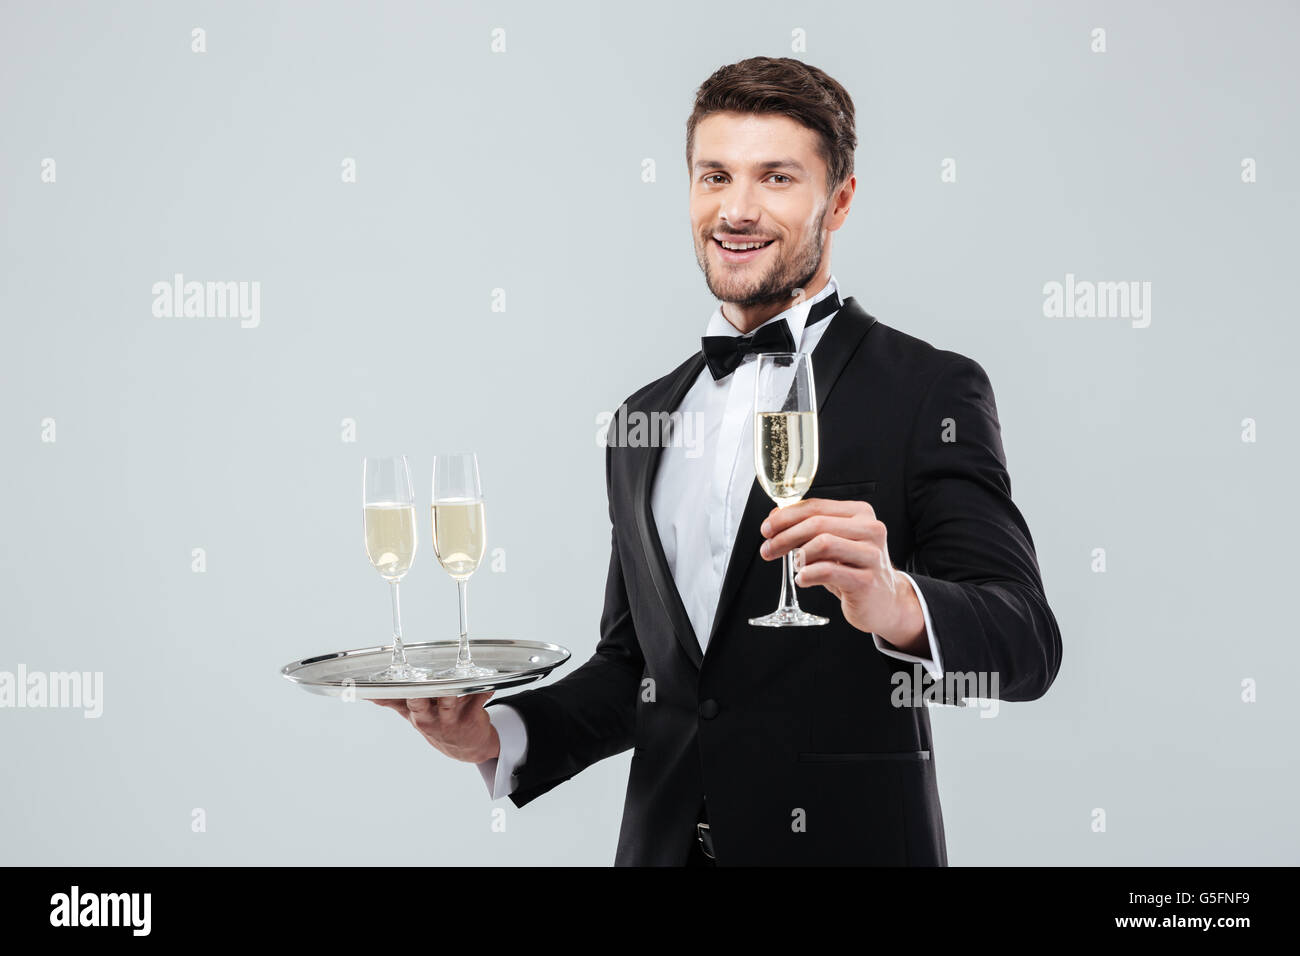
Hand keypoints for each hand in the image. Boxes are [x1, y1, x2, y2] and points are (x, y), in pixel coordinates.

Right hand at [370, 691, 500, 763]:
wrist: (467, 747)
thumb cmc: (438, 724)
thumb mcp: (413, 717)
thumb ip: (393, 702)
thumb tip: (368, 693)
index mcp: (416, 714)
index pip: (400, 701)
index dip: (391, 691)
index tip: (377, 683)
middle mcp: (431, 717)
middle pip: (419, 702)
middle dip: (416, 691)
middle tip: (414, 679)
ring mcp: (452, 717)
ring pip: (449, 700)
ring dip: (450, 689)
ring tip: (452, 676)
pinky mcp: (472, 714)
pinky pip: (479, 697)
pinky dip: (484, 690)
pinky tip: (488, 686)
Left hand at [758, 497, 925, 651]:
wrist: (884, 603)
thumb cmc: (854, 570)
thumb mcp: (833, 544)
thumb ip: (808, 529)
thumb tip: (775, 517)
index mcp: (861, 513)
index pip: (816, 506)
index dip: (786, 516)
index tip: (766, 529)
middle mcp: (870, 529)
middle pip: (817, 524)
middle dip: (785, 536)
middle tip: (768, 549)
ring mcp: (872, 555)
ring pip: (823, 543)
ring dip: (798, 555)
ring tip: (794, 566)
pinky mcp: (867, 581)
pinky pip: (828, 571)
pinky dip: (808, 575)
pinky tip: (803, 579)